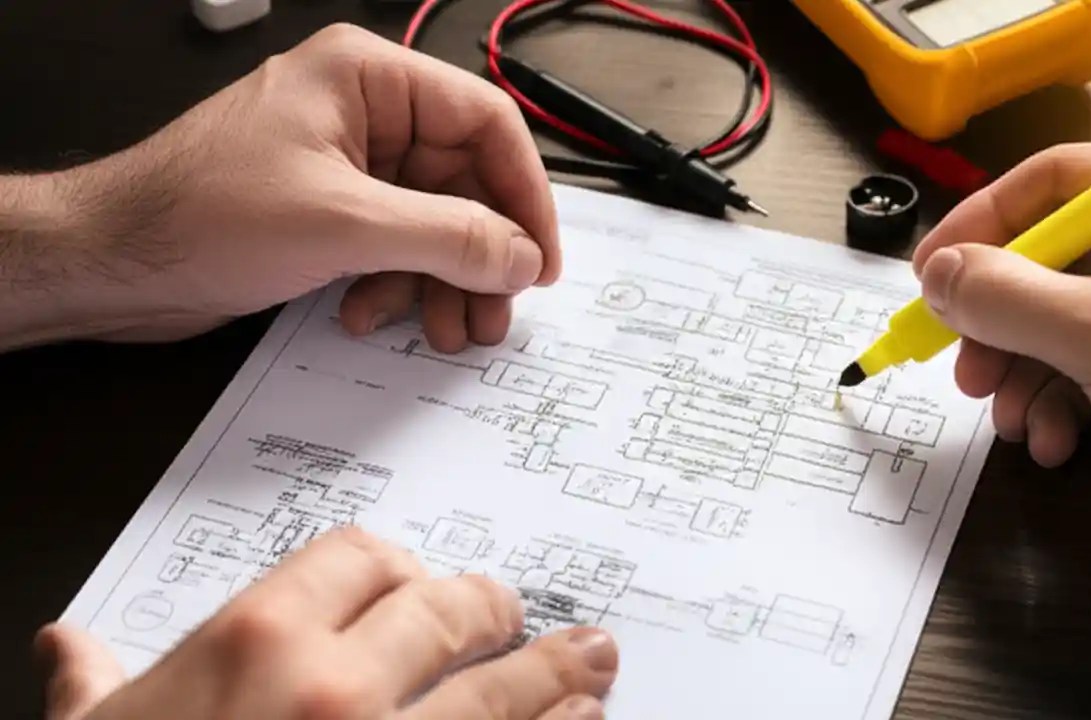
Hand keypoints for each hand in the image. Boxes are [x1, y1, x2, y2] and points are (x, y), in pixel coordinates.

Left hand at [0, 23, 557, 351]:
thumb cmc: (201, 215)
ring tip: (445, 332)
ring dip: (441, 282)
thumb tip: (522, 256)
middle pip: (463, 182)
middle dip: (479, 256)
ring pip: (431, 223)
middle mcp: (362, 113)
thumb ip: (450, 238)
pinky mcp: (326, 211)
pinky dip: (393, 285)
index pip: (484, 124)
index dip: (524, 196)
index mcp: (368, 78)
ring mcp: (344, 164)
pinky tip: (367, 316)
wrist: (111, 262)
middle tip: (492, 316)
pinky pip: (392, 246)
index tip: (541, 260)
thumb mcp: (345, 225)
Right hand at [33, 527, 617, 719]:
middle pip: (448, 610)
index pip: (359, 556)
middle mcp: (334, 688)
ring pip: (506, 690)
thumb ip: (97, 683)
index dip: (391, 565)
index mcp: (254, 642)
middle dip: (487, 608)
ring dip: (557, 674)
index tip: (408, 579)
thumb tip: (70, 643)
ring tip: (591, 661)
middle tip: (510, 611)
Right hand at [913, 144, 1090, 573]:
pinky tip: (1054, 444)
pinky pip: (1086, 363)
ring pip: (1057, 319)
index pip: (1051, 180)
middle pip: (1046, 258)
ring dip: (1021, 374)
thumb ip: (1005, 297)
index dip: (979, 225)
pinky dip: (1058, 402)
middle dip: (998, 322)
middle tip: (964, 371)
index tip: (925, 278)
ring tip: (1010, 422)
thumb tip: (935, 275)